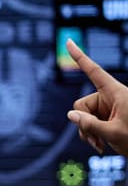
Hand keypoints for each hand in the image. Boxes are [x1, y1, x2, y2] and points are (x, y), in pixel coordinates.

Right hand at [66, 38, 127, 155]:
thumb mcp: (113, 133)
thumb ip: (89, 125)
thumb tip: (70, 115)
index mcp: (116, 92)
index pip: (94, 71)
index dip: (80, 56)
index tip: (69, 41)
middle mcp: (110, 97)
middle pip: (81, 104)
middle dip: (83, 123)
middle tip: (94, 139)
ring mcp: (107, 107)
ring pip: (83, 116)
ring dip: (87, 132)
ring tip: (99, 144)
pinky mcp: (105, 117)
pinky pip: (88, 123)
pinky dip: (91, 135)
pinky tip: (100, 144)